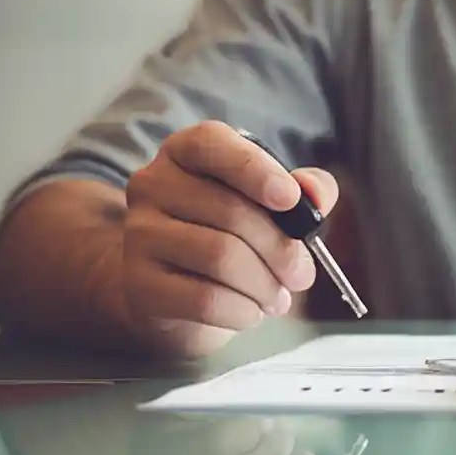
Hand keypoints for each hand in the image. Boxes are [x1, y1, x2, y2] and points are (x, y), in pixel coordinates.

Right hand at [123, 120, 337, 356]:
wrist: (178, 289)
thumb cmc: (232, 233)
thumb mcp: (272, 201)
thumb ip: (305, 188)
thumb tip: (316, 193)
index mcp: (186, 151)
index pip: (212, 143)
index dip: (254, 169)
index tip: (290, 198)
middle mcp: (153, 184)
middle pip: (230, 211)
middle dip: (281, 249)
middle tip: (302, 274)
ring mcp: (139, 233)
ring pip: (220, 257)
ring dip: (265, 284)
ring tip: (278, 297)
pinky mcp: (139, 282)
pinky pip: (204, 298)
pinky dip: (242, 310)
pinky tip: (251, 311)